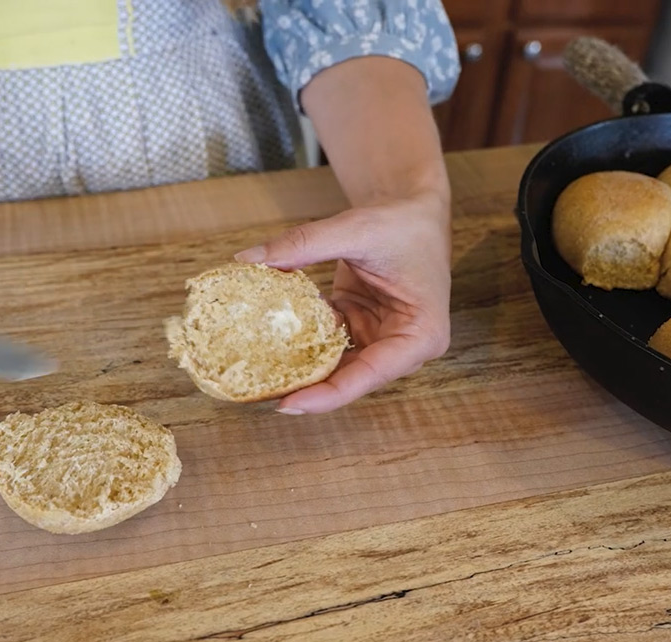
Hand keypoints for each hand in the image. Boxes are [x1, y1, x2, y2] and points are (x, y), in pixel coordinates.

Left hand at [235, 191, 451, 413]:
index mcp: (422, 334)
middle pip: (352, 379)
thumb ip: (304, 244)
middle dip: (308, 388)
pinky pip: (326, 342)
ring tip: (257, 376)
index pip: (371, 374)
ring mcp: (380, 338)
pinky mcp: (359, 326)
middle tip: (260, 394)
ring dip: (300, 366)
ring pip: (336, 365)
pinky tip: (268, 340)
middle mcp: (404, 346)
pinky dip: (299, 339)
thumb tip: (249, 259)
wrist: (412, 207)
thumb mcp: (356, 229)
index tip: (288, 405)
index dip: (328, 395)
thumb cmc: (402, 220)